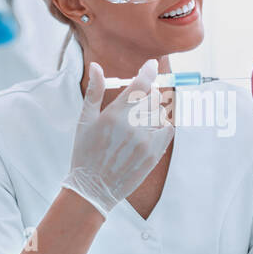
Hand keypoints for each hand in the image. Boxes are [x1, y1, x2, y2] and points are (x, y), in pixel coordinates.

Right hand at [62, 59, 173, 218]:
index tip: (153, 65)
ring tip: (138, 122)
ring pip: (160, 113)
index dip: (149, 71)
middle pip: (153, 97)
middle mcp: (132, 126)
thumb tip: (97, 66)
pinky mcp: (153, 154)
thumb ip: (94, 92)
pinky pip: (168, 130)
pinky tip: (150, 130)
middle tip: (139, 101)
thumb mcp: (84, 121)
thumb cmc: (85, 152)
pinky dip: (162, 126)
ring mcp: (145, 141)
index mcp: (114, 115)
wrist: (93, 188)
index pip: (140, 85)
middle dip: (148, 95)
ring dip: (152, 112)